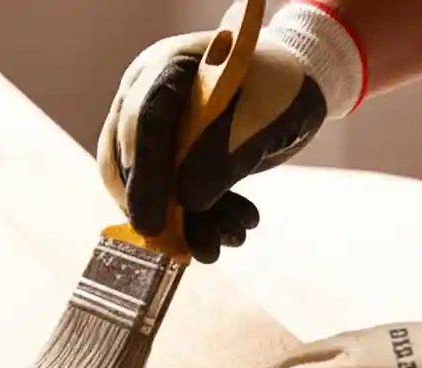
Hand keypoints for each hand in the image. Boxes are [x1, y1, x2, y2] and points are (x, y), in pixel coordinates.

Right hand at [96, 28, 327, 261]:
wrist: (294, 88)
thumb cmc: (283, 90)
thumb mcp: (265, 119)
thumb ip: (225, 155)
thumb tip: (187, 201)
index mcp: (168, 66)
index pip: (144, 119)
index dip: (146, 175)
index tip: (153, 225)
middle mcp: (144, 94)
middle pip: (127, 158)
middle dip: (159, 209)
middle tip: (191, 247)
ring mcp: (148, 125)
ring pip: (141, 184)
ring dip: (183, 221)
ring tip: (230, 238)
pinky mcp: (161, 154)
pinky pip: (163, 194)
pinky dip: (194, 219)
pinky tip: (229, 229)